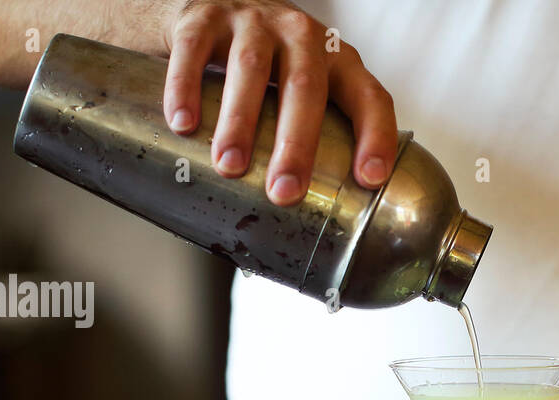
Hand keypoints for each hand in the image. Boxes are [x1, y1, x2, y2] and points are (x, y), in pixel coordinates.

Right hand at [160, 0, 397, 204]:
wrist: (211, 5)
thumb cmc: (268, 65)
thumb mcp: (302, 90)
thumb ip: (315, 135)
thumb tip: (314, 219)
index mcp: (335, 60)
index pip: (369, 96)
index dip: (375, 136)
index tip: (370, 179)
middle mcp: (299, 35)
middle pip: (305, 87)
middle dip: (296, 144)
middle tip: (284, 192)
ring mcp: (252, 21)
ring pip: (249, 67)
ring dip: (240, 121)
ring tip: (229, 166)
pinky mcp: (203, 16)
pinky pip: (194, 49)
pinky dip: (186, 88)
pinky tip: (183, 124)